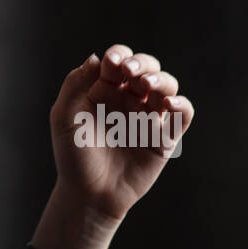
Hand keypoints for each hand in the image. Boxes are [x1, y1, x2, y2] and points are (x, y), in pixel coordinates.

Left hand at [48, 45, 193, 224]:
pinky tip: (169, 104)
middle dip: (142, 63)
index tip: (111, 63)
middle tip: (129, 72)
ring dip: (161, 79)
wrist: (88, 194)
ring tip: (146, 86)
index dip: (119, 54)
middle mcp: (129, 99)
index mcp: (104, 89)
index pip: (119, 60)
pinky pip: (183, 115)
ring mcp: (148, 116)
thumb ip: (75, 85)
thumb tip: (96, 57)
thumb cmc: (73, 155)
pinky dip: (182, 105)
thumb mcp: (64, 117)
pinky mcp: (164, 137)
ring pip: (167, 85)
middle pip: (147, 67)